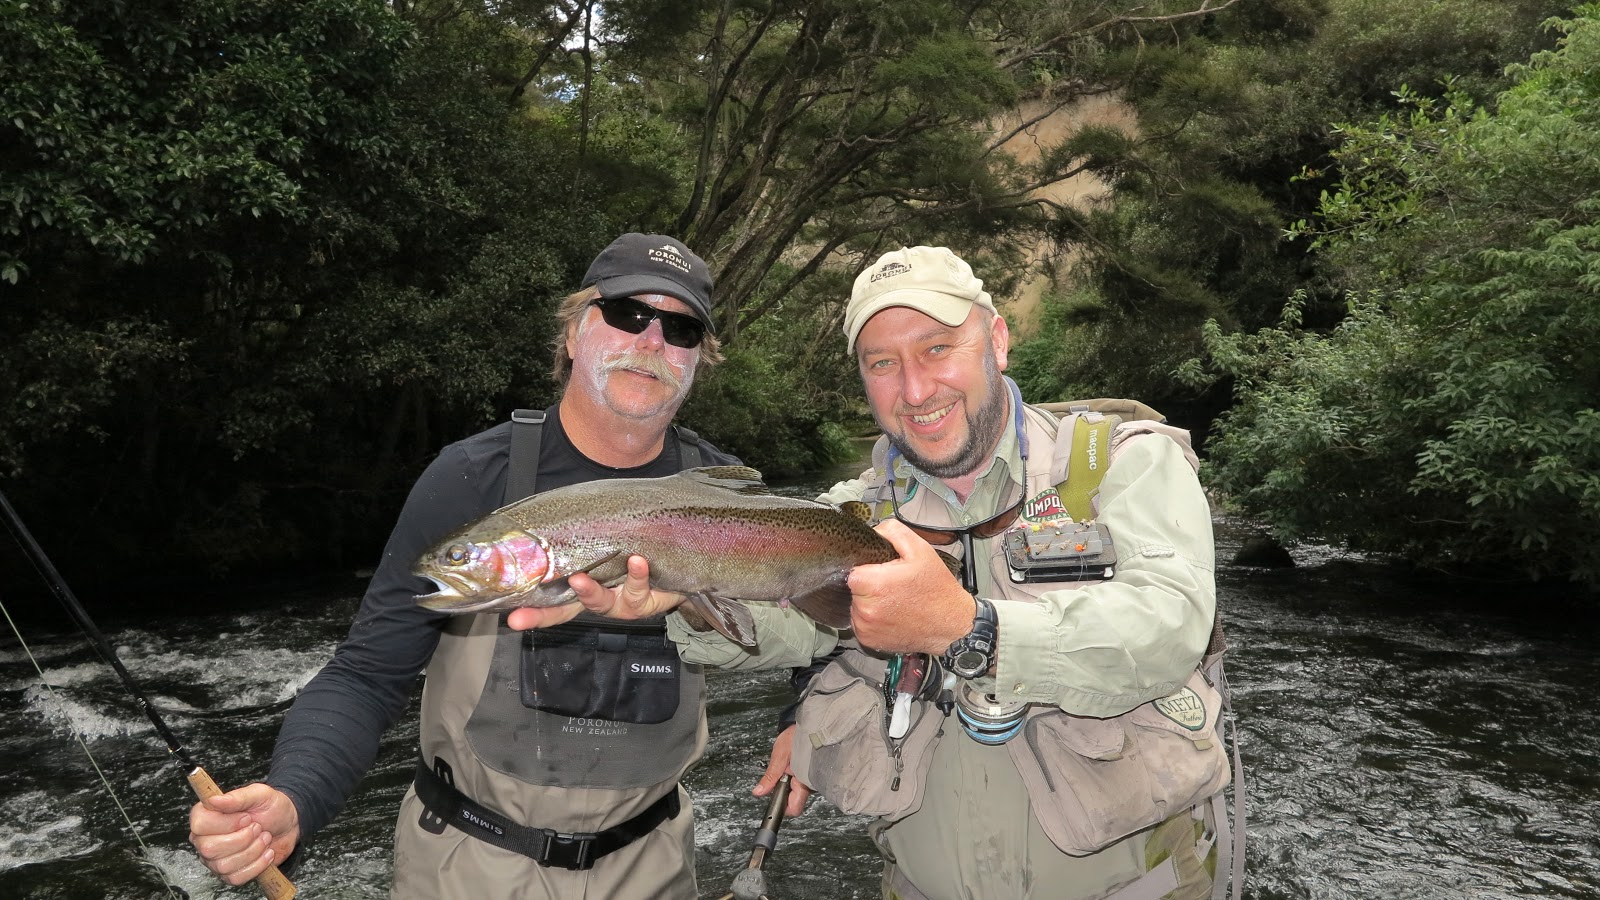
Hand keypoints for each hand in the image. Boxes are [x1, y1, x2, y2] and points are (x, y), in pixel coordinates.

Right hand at [188, 782, 299, 885]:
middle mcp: (205, 838)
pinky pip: (235, 878)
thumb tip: (213, 799)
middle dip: (242, 839)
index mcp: (207, 815)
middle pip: (209, 849)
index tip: (246, 818)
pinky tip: (266, 853)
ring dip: (252, 851)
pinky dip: (257, 865)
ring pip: (223, 865)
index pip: (200, 825)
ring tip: (264, 838)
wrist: (287, 825)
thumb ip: (236, 797)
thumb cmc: (271, 808)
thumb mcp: (259, 794)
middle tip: (257, 828)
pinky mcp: (229, 873)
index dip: (225, 823)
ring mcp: (214, 858)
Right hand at [506, 555, 685, 629]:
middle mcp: (597, 599)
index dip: (530, 613)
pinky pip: (638, 588)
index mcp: (581, 589)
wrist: (678, 565)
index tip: (512, 619)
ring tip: (582, 578)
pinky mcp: (644, 601)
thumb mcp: (605, 544)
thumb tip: (549, 514)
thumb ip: (580, 537)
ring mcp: (620, 603)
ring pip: (601, 603)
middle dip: (544, 615)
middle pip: (565, 610)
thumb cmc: (634, 551)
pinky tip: (637, 561)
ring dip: (589, 591)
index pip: (549, 603)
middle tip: (524, 612)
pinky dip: (637, 574)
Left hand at [754, 725, 811, 817]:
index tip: (774, 799)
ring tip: (788, 768)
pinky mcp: (812, 776)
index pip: (794, 808)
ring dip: (789, 785)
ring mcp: (813, 781)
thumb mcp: (780, 755)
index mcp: (804, 781)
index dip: (782, 807)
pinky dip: (794, 779)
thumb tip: (758, 792)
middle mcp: (812, 784)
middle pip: (795, 802)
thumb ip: (770, 776)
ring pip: (798, 793)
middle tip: (781, 776)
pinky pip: (801, 784)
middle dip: (784, 793)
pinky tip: (793, 767)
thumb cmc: (797, 736)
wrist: (809, 724)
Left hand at [847, 519, 976, 655]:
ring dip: (868, 602)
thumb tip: (874, 531)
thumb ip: (893, 531)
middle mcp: (866, 609)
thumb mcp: (920, 550)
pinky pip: (859, 623)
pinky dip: (871, 619)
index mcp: (874, 584)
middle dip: (868, 585)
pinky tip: (891, 615)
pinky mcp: (868, 641)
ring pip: (855, 606)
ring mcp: (866, 628)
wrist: (951, 625)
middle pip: (853, 588)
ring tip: (893, 602)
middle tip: (892, 586)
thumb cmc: (937, 590)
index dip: (867, 568)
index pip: (852, 570)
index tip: (881, 572)